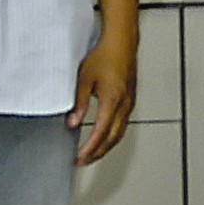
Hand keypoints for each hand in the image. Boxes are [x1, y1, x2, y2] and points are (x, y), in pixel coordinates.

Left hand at [68, 27, 138, 165]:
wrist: (121, 42)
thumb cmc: (105, 55)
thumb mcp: (84, 79)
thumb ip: (78, 103)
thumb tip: (73, 123)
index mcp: (112, 100)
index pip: (100, 132)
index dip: (90, 148)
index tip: (79, 158)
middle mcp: (124, 105)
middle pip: (112, 138)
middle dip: (98, 153)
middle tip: (84, 161)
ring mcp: (130, 103)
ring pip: (119, 133)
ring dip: (106, 146)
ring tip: (92, 153)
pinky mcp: (130, 100)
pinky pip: (123, 124)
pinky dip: (113, 136)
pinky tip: (105, 136)